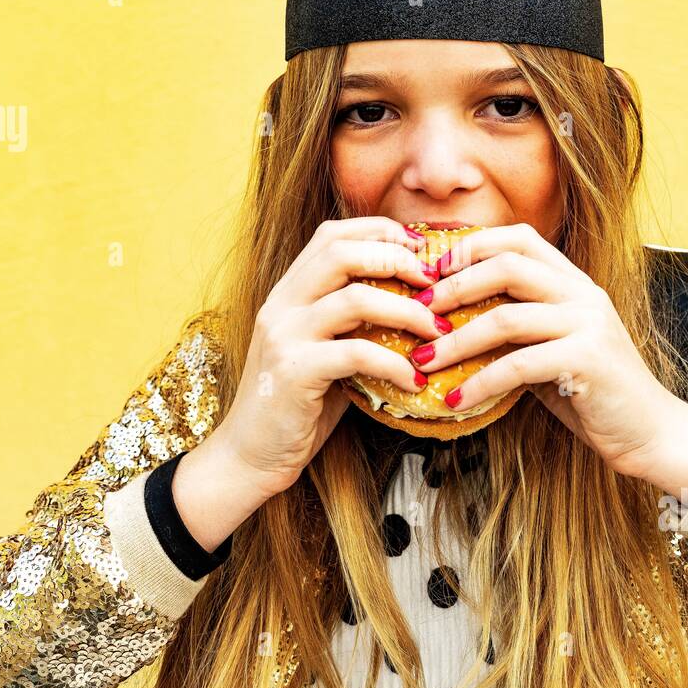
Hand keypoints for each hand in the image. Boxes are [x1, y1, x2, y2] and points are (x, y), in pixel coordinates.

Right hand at [214, 216, 445, 499]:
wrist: (249, 456)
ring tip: (437, 332)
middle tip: (434, 284)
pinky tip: (415, 380)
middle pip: (341, 252)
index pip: (332, 234)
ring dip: (407, 311)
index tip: (421, 250)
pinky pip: (356, 354)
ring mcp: (284, 336)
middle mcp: (281, 304)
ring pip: (355, 299)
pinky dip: (395, 363)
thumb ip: (356, 324)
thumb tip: (420, 303)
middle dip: (397, 260)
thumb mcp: (326, 351)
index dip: (380, 232)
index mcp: (288, 291)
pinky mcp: (293, 372)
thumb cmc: (298, 405)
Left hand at [409, 224, 687, 499]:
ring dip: (455, 342)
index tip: (433, 272)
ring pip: (506, 317)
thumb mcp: (549, 348)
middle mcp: (583, 294)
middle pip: (507, 266)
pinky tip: (454, 399)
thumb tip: (449, 321)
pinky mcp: (587, 360)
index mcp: (574, 282)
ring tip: (423, 361)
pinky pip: (519, 365)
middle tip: (418, 313)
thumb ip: (516, 327)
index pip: (520, 239)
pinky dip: (479, 382)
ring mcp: (588, 324)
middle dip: (454, 287)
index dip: (472, 246)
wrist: (649, 431)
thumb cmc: (591, 391)